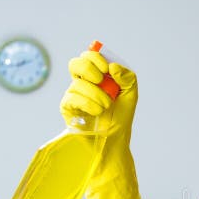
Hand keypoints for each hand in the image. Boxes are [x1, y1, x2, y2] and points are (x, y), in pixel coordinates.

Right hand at [60, 50, 140, 198]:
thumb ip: (128, 78)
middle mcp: (82, 84)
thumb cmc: (120, 119)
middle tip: (101, 79)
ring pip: (78, 83)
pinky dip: (88, 103)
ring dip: (96, 93)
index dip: (95, 57)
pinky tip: (97, 111)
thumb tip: (113, 67)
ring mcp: (73, 96)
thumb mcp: (130, 96)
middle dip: (89, 68)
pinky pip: (72, 98)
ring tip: (106, 106)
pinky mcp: (67, 109)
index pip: (88, 56)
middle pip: (75, 63)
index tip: (107, 68)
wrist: (114, 142)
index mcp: (96, 77)